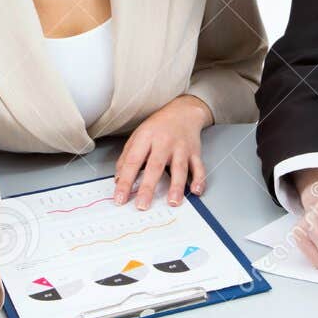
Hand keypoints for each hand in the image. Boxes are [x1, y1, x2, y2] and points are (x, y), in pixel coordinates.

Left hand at [113, 94, 211, 208]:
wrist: (183, 111)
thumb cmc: (158, 126)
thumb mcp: (138, 136)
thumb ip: (127, 157)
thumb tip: (118, 179)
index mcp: (146, 138)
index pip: (133, 162)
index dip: (125, 181)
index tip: (120, 198)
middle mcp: (164, 142)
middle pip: (155, 167)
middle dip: (148, 188)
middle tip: (142, 205)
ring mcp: (181, 148)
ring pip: (179, 168)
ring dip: (176, 186)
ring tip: (172, 202)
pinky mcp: (195, 152)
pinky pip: (199, 167)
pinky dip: (199, 180)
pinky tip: (196, 191)